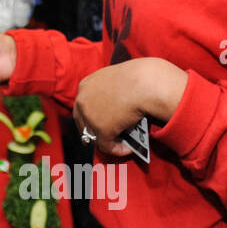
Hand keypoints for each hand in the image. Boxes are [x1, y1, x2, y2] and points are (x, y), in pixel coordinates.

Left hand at [73, 58, 187, 157]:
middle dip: (92, 132)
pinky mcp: (101, 129)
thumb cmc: (137, 77)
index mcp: (85, 85)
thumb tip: (116, 104)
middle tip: (103, 140)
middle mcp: (82, 100)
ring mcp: (90, 116)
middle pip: (82, 121)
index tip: (94, 123)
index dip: (88, 116)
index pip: (81, 105)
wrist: (144, 83)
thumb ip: (110, 91)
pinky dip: (117, 150)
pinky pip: (107, 145)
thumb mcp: (116, 80)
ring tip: (120, 145)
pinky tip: (128, 149)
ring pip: (94, 136)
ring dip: (107, 142)